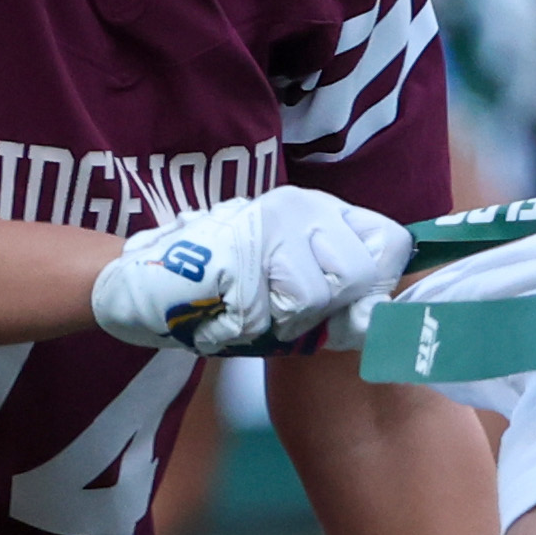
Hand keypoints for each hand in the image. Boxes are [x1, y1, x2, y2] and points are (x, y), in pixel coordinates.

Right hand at [90, 187, 414, 357]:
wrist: (144, 278)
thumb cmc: (228, 289)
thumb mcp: (293, 285)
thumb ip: (339, 299)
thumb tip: (378, 322)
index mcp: (321, 208)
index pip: (391, 242)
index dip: (379, 285)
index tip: (350, 305)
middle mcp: (300, 205)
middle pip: (358, 275)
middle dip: (327, 310)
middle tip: (285, 310)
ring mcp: (267, 225)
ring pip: (314, 298)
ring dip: (283, 323)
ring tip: (251, 305)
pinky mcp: (238, 252)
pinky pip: (267, 317)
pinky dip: (246, 328)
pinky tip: (226, 309)